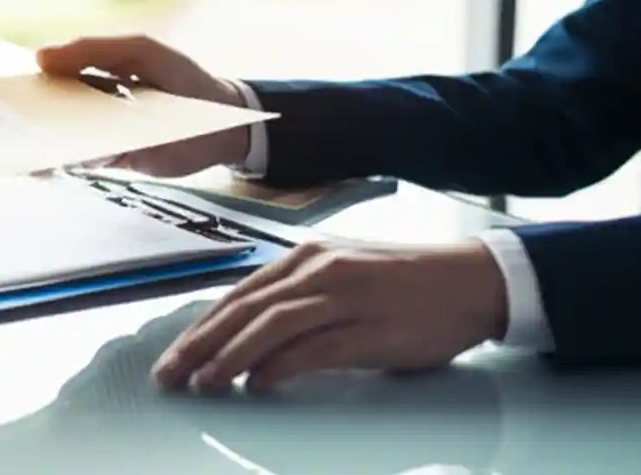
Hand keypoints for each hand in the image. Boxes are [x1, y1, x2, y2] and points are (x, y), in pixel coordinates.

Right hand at [36, 35, 247, 176]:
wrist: (226, 123)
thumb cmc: (181, 78)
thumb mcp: (140, 52)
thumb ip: (94, 50)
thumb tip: (39, 56)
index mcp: (90, 71)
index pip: (45, 75)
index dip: (17, 81)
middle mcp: (89, 104)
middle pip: (43, 110)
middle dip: (16, 115)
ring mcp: (98, 133)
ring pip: (56, 138)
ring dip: (32, 142)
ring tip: (2, 145)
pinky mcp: (112, 159)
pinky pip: (78, 161)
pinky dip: (58, 163)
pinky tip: (37, 165)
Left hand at [152, 240, 507, 391]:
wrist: (471, 281)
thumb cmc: (404, 285)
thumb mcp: (340, 279)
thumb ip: (296, 302)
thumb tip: (246, 338)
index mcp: (306, 258)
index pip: (238, 295)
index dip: (200, 327)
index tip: (173, 355)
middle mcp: (318, 270)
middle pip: (244, 308)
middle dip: (200, 343)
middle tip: (169, 375)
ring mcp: (344, 295)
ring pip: (271, 324)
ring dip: (231, 355)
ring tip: (203, 382)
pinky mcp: (370, 326)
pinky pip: (315, 347)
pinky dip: (281, 365)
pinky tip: (258, 383)